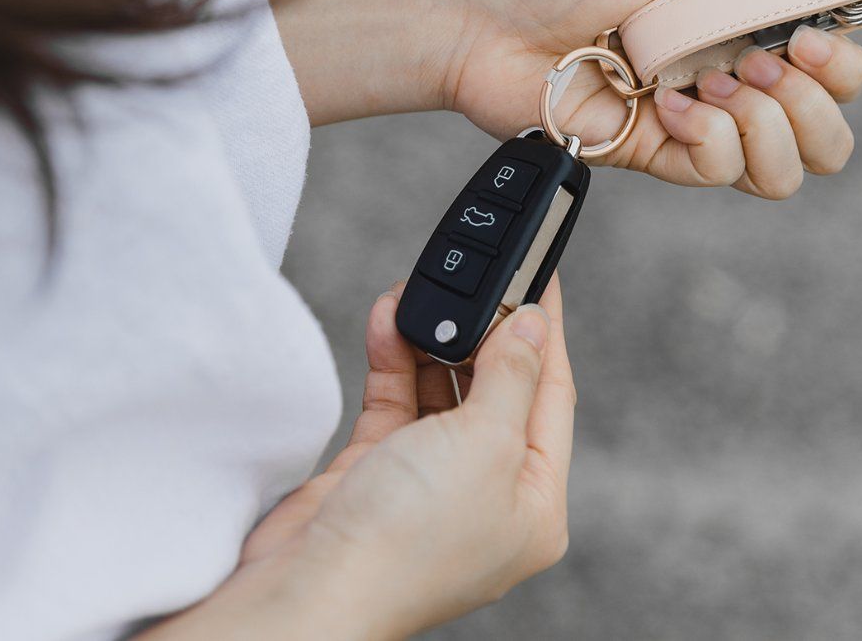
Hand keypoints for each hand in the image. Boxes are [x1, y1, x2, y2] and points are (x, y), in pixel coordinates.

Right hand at [162, 278, 573, 640]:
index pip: (551, 394)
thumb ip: (511, 375)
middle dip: (481, 330)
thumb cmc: (407, 538)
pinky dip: (393, 358)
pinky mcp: (380, 470)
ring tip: (419, 294)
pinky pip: (396, 400)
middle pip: (496, 387)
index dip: (546, 329)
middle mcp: (487, 492)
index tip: (543, 273)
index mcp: (534, 502)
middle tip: (475, 277)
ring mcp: (431, 482)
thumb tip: (533, 324)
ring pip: (441, 389)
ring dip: (429, 339)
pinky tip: (388, 319)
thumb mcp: (485, 443)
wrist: (309, 588)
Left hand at [446, 0, 861, 197]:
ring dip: (769, 128)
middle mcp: (723, 80)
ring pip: (782, 172)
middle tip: (759, 63)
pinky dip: (708, 138)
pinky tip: (664, 104)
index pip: (830, 72)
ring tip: (715, 84)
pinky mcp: (648, 155)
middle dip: (814, 104)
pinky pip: (716, 173)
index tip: (809, 39)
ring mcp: (688, 124)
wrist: (485, 14)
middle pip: (824, 135)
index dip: (841, 65)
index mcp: (735, 27)